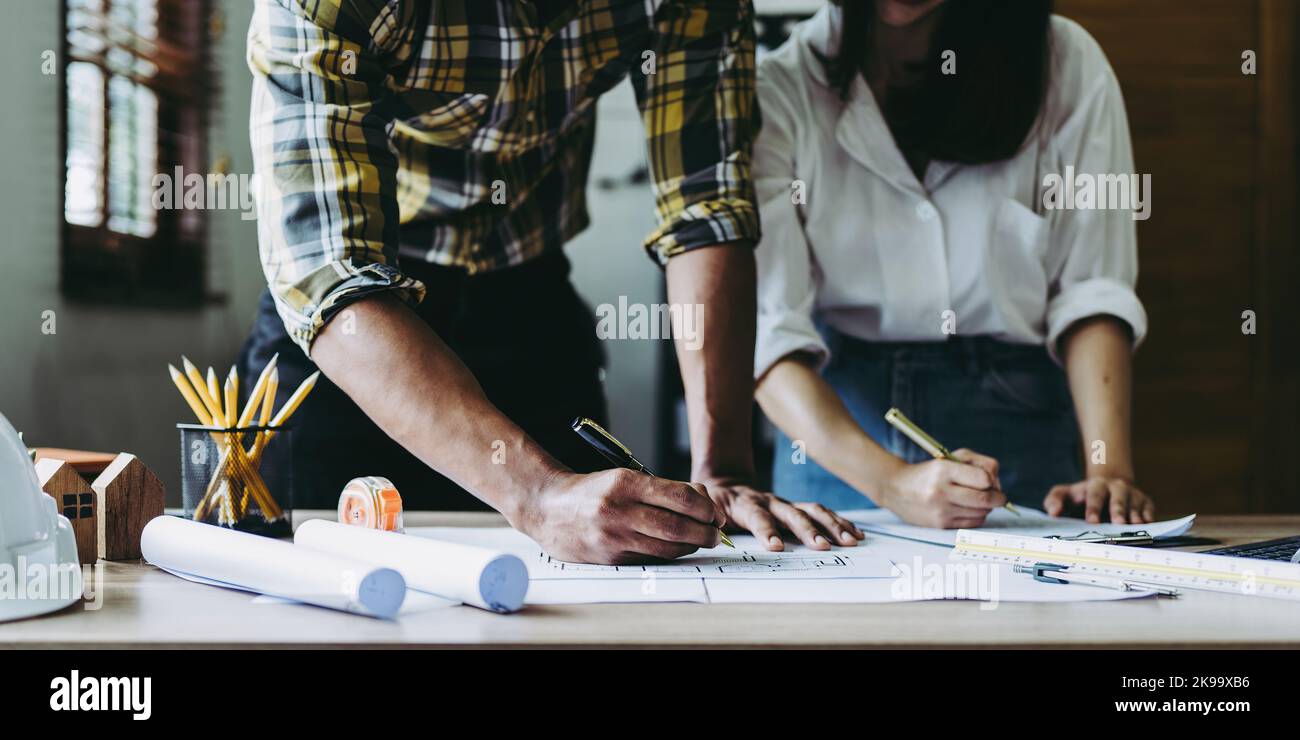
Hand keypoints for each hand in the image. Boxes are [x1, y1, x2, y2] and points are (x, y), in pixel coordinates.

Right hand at [519, 469, 725, 564]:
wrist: (547, 508)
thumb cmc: (592, 491)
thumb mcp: (624, 477)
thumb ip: (662, 489)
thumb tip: (702, 501)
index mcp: (626, 483)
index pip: (680, 497)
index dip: (706, 508)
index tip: (714, 514)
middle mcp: (619, 510)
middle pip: (677, 526)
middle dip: (705, 533)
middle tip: (716, 533)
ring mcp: (613, 536)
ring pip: (667, 547)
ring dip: (691, 546)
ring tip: (700, 541)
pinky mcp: (610, 558)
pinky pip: (650, 558)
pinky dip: (669, 554)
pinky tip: (676, 548)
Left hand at [700, 478, 863, 550]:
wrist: (725, 484)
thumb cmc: (715, 504)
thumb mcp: (706, 510)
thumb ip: (710, 521)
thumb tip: (714, 530)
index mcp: (745, 505)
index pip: (757, 517)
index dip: (766, 530)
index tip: (775, 547)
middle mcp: (770, 502)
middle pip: (792, 514)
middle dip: (808, 530)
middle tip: (823, 547)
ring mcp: (786, 503)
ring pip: (812, 510)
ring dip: (832, 525)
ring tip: (849, 541)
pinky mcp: (797, 506)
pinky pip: (822, 512)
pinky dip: (840, 522)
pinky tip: (856, 532)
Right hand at [878, 449, 1006, 528]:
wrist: (896, 488)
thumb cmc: (930, 471)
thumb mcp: (951, 458)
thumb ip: (980, 464)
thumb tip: (997, 484)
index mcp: (944, 470)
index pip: (983, 479)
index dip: (993, 481)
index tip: (992, 481)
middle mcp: (941, 491)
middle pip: (985, 499)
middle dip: (998, 498)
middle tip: (999, 496)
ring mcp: (940, 510)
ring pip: (981, 514)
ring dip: (987, 508)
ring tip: (979, 500)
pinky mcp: (940, 524)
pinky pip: (971, 524)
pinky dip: (977, 516)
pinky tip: (969, 509)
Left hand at [1043, 475, 1153, 523]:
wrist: (1108, 485)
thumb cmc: (1082, 495)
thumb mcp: (1065, 494)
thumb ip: (1054, 500)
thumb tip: (1053, 513)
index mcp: (1096, 486)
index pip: (1094, 496)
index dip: (1093, 508)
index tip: (1092, 522)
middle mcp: (1116, 488)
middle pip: (1118, 499)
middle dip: (1118, 511)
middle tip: (1118, 524)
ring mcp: (1132, 494)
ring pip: (1135, 505)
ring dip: (1135, 516)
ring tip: (1136, 526)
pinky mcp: (1145, 502)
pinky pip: (1149, 509)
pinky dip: (1149, 517)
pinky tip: (1149, 526)